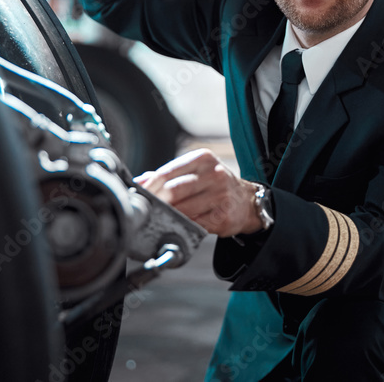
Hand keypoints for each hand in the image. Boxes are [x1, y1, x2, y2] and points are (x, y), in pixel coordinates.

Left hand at [136, 149, 263, 237]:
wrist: (246, 200)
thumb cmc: (216, 184)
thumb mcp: (196, 171)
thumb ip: (169, 174)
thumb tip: (140, 181)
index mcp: (203, 159)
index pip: (168, 172)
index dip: (149, 186)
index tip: (137, 195)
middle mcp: (214, 174)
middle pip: (174, 190)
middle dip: (156, 202)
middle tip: (143, 210)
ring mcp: (220, 195)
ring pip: (183, 209)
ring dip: (167, 216)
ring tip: (158, 218)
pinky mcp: (223, 216)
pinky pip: (194, 223)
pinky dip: (182, 226)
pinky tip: (177, 225)